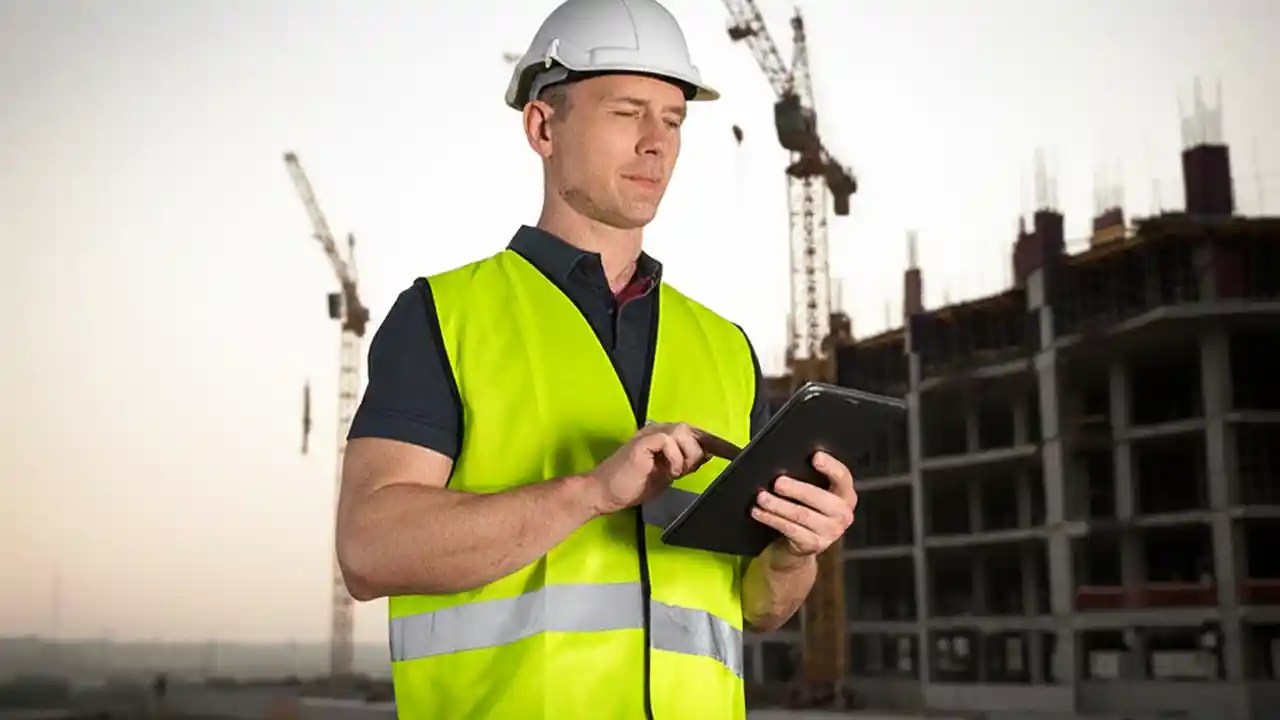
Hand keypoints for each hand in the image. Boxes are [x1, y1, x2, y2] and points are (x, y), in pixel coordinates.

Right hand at [587, 422, 709, 514]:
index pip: (696, 435)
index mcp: (663, 437)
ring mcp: (649, 434)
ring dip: (686, 456)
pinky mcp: (643, 441)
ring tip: (672, 472)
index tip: (737, 453)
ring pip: (684, 432)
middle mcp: (657, 430)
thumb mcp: (666, 475)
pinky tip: (666, 471)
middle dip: (698, 452)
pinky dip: (674, 457)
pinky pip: (669, 440)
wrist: (604, 493)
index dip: (718, 443)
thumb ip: (684, 463)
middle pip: (693, 431)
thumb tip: (706, 455)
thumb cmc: (630, 485)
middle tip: (685, 471)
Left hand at [750, 451, 856, 561]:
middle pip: (820, 498)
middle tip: (777, 482)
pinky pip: (790, 529)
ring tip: (762, 498)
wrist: (800, 545)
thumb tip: (786, 463)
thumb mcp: (812, 493)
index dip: (830, 466)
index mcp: (845, 495)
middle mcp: (843, 514)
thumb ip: (808, 477)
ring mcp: (830, 532)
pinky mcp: (814, 545)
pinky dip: (772, 519)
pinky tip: (759, 512)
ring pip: (802, 515)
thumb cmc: (805, 509)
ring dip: (779, 505)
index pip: (842, 477)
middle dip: (797, 489)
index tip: (815, 457)